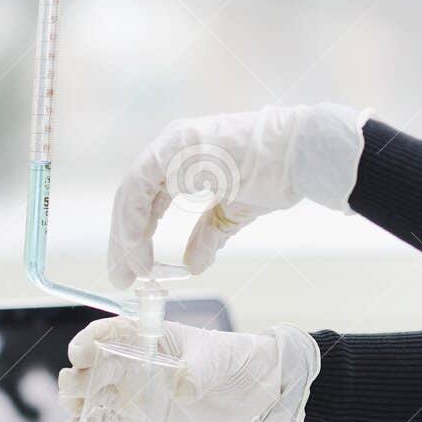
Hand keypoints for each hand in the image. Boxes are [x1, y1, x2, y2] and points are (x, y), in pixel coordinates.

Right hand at [57, 316, 321, 421]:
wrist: (255, 392)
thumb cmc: (236, 361)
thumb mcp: (218, 359)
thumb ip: (197, 371)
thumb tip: (181, 389)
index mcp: (149, 336)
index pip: (109, 333)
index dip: (90, 341)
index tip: (81, 355)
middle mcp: (134, 362)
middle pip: (92, 366)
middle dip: (77, 377)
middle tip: (77, 392)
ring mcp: (134, 391)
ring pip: (92, 395)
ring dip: (78, 404)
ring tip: (78, 416)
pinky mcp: (140, 419)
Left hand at [107, 101, 373, 286]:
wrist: (301, 153)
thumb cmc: (275, 173)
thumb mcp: (234, 211)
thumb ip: (209, 234)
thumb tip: (192, 264)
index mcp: (184, 160)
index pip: (148, 200)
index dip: (137, 235)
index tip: (134, 269)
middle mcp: (172, 148)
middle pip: (134, 198)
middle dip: (124, 241)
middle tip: (120, 277)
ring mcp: (171, 144)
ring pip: (132, 194)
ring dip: (126, 235)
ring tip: (129, 271)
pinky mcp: (174, 146)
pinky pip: (140, 187)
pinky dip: (134, 221)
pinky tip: (138, 249)